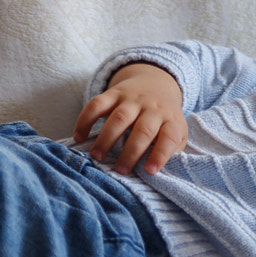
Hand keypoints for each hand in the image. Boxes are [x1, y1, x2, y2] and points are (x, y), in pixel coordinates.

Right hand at [73, 63, 187, 174]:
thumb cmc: (164, 120)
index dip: (161, 154)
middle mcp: (153, 108)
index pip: (169, 137)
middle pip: (143, 130)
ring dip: (107, 138)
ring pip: (119, 117)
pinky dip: (85, 120)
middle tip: (120, 170)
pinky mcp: (113, 93)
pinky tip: (79, 137)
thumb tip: (162, 172)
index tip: (149, 171)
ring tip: (97, 157)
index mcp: (171, 121)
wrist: (155, 84)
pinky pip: (97, 104)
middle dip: (131, 151)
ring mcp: (133, 99)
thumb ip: (172, 150)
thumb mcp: (177, 132)